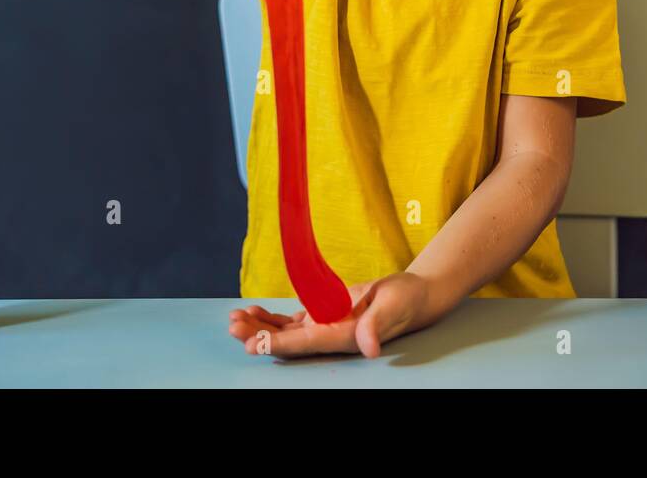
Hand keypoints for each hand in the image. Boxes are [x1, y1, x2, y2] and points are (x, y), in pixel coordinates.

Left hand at [228, 273, 441, 358]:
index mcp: (344, 337)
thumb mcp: (393, 307)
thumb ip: (377, 326)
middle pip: (288, 340)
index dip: (278, 345)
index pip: (306, 343)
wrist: (413, 296)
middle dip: (259, 335)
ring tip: (234, 319)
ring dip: (259, 327)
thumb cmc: (405, 301)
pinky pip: (292, 320)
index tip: (253, 345)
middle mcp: (330, 336)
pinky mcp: (323, 315)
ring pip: (285, 331)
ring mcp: (324, 327)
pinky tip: (252, 312)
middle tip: (233, 326)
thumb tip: (369, 349)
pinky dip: (271, 318)